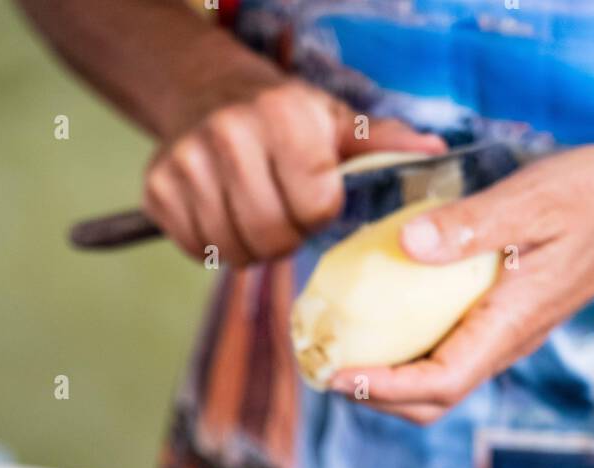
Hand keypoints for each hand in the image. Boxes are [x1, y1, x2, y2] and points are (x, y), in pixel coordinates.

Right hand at [144, 78, 444, 266]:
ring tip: (257, 215)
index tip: (315, 197)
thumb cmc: (285, 119)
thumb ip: (384, 146)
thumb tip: (436, 155)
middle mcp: (228, 132)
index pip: (314, 208)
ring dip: (252, 248)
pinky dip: (215, 245)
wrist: (206, 92)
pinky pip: (197, 248)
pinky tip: (225, 215)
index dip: (319, 214)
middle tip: (285, 216)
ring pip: (232, 249)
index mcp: (282, 115)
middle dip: (285, 237)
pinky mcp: (158, 187)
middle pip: (271, 235)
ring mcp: (186, 160)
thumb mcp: (336, 124)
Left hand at [331, 143, 593, 423]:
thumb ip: (469, 226)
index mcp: (510, 326)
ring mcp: (507, 334)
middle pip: (432, 400)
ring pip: (440, 380)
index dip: (383, 390)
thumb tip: (409, 244)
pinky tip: (382, 316)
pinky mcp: (506, 318)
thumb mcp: (531, 198)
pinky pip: (450, 349)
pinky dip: (410, 348)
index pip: (438, 384)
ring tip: (341, 351)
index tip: (337, 376)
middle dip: (375, 397)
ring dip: (389, 378)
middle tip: (322, 370)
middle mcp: (506, 343)